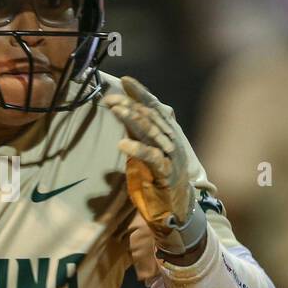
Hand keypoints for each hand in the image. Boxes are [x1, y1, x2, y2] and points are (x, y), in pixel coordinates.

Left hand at [103, 76, 199, 254]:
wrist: (178, 208)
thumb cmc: (159, 178)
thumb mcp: (145, 150)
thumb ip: (137, 132)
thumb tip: (121, 112)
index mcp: (166, 133)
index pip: (154, 107)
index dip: (141, 93)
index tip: (125, 80)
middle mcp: (170, 140)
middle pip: (151, 116)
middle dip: (130, 105)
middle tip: (110, 98)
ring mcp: (170, 155)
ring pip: (151, 132)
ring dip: (133, 119)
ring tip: (115, 110)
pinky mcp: (166, 172)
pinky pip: (151, 157)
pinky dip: (137, 149)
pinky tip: (121, 143)